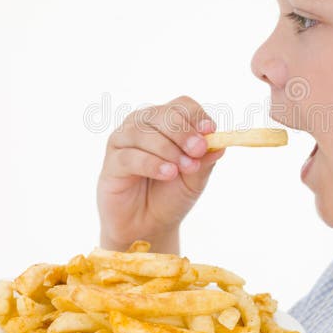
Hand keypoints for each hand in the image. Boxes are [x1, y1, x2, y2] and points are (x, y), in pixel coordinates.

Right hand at [97, 95, 225, 252]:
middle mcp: (143, 125)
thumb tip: (220, 144)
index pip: (181, 105)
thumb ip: (205, 160)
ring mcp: (124, 141)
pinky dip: (151, 163)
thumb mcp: (195, 178)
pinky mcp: (112, 162)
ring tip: (183, 167)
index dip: (196, 116)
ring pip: (144, 132)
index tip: (210, 131)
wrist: (148, 226)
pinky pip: (129, 156)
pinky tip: (167, 173)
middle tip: (198, 151)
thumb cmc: (171, 195)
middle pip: (162, 114)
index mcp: (166, 122)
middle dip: (183, 132)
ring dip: (167, 149)